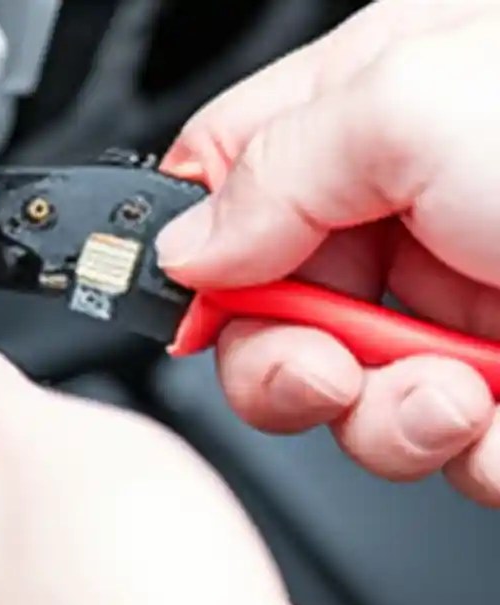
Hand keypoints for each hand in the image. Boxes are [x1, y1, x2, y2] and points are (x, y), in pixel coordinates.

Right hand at [157, 0, 499, 500]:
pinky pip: (443, 444)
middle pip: (267, 312)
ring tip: (455, 393)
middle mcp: (406, 210)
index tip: (191, 309)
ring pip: (348, 396)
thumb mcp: (414, 103)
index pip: (224, 186)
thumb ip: (268, 171)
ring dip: (390, 415)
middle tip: (328, 366)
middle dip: (287, 362)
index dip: (191, 254)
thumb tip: (185, 243)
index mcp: (368, 116)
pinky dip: (474, 450)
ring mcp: (459, 303)